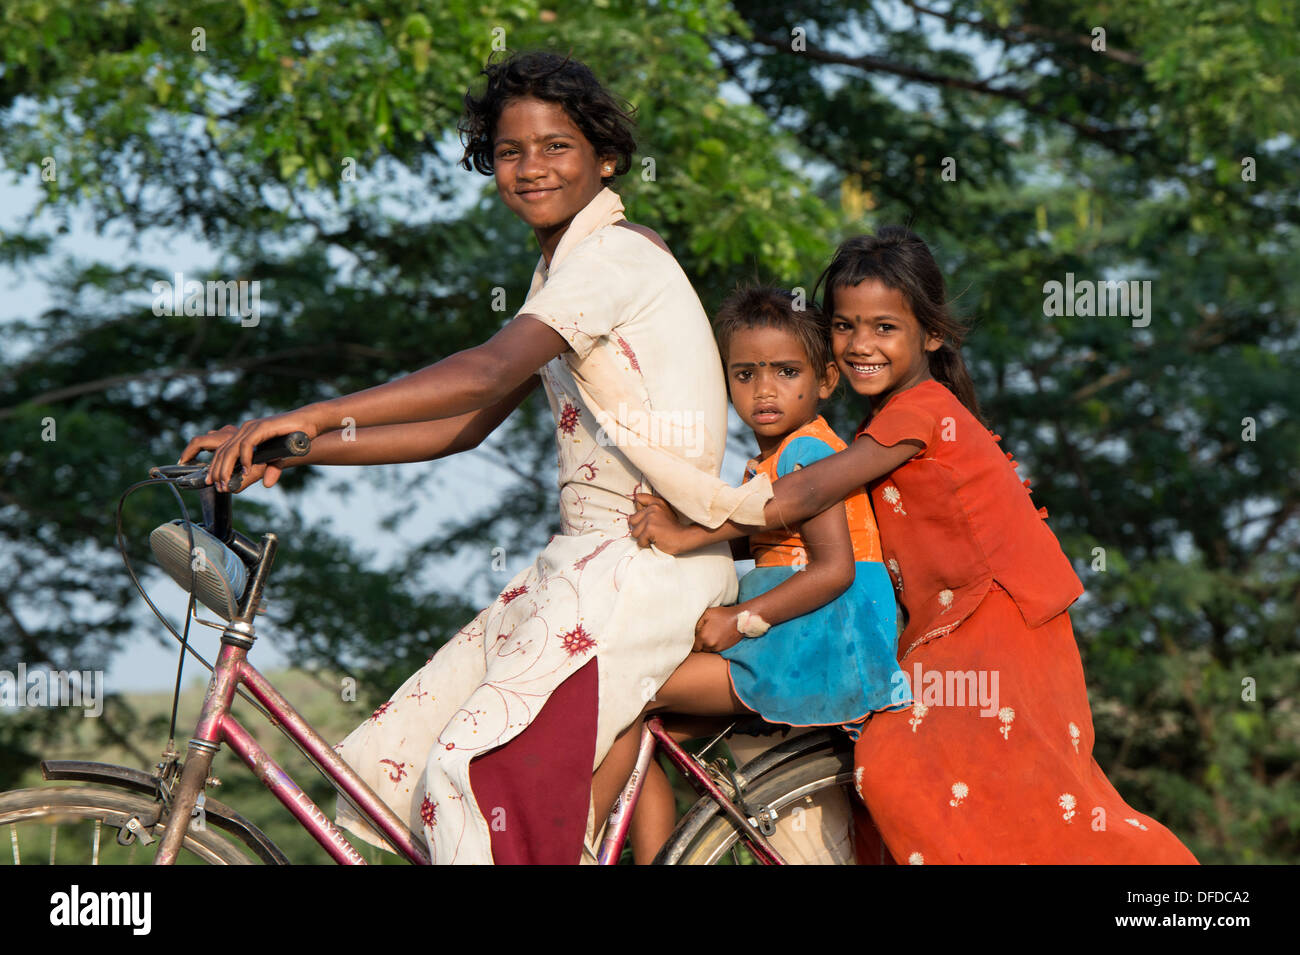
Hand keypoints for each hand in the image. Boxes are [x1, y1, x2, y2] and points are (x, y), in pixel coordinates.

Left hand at [182, 410, 320, 490]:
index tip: (213, 484)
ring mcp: (252, 428)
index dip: (215, 468)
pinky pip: (246, 445)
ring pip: (230, 450)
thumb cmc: (295, 438)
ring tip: (226, 482)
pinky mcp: (261, 428)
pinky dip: (244, 459)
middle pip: (222, 452)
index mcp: (245, 435)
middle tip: (217, 487)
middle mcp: (245, 430)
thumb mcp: (279, 457)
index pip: (223, 452)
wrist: (311, 422)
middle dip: (216, 471)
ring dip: (226, 468)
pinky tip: (246, 471)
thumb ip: (270, 468)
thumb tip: (265, 484)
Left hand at [629, 493, 685, 552]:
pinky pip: (639, 541)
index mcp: (656, 503)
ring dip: (642, 538)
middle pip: (632, 520)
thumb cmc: (675, 528)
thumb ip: (652, 506)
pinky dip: (646, 544)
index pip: (638, 499)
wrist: (685, 538)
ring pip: (634, 532)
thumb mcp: (665, 511)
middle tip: (652, 531)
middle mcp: (652, 508)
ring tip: (654, 536)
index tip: (646, 518)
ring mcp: (650, 518)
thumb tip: (636, 504)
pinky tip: (655, 541)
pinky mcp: (650, 529)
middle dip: (639, 528)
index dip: (639, 511)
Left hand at [693, 606, 743, 652]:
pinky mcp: (724, 649)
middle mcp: (710, 645)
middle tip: (701, 634)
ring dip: (707, 645)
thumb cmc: (723, 615)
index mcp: (704, 637)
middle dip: (699, 643)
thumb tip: (691, 630)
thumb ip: (696, 623)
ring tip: (710, 635)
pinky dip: (714, 645)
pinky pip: (715, 650)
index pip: (693, 647)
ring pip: (707, 650)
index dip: (692, 642)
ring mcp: (718, 648)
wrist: (741, 620)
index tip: (694, 636)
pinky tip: (716, 636)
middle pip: (700, 649)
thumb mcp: (707, 614)